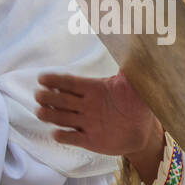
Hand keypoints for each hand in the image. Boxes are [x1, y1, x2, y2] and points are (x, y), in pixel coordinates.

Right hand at [35, 72, 162, 171]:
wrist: (145, 131)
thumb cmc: (138, 104)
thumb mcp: (136, 86)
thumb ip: (131, 69)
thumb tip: (133, 45)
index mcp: (93, 89)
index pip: (70, 82)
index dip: (55, 80)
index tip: (42, 78)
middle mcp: (85, 105)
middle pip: (60, 99)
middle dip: (47, 97)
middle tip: (40, 95)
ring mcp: (86, 123)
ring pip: (61, 117)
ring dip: (49, 115)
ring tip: (41, 112)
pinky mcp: (89, 140)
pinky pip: (71, 138)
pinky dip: (63, 136)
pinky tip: (58, 133)